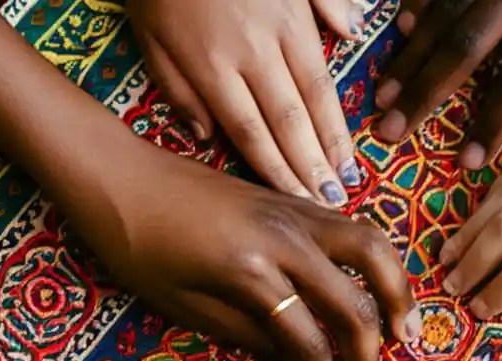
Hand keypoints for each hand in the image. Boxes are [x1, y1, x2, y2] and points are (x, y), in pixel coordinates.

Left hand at [73, 144, 419, 360]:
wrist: (123, 177)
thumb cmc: (140, 248)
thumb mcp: (186, 306)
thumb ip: (250, 334)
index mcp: (250, 270)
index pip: (307, 340)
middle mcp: (284, 237)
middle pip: (353, 301)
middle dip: (369, 354)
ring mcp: (295, 211)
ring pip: (372, 251)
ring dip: (397, 295)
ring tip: (408, 336)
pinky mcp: (295, 199)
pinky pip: (356, 228)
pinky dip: (379, 262)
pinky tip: (382, 291)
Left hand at [127, 0, 365, 203]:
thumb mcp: (147, 40)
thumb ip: (178, 89)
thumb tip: (209, 135)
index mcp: (213, 65)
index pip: (253, 133)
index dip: (280, 171)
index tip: (301, 201)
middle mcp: (255, 48)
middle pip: (292, 117)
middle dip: (317, 163)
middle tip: (338, 198)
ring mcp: (282, 18)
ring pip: (317, 83)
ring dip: (336, 129)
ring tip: (350, 163)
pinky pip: (327, 28)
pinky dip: (343, 57)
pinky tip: (354, 86)